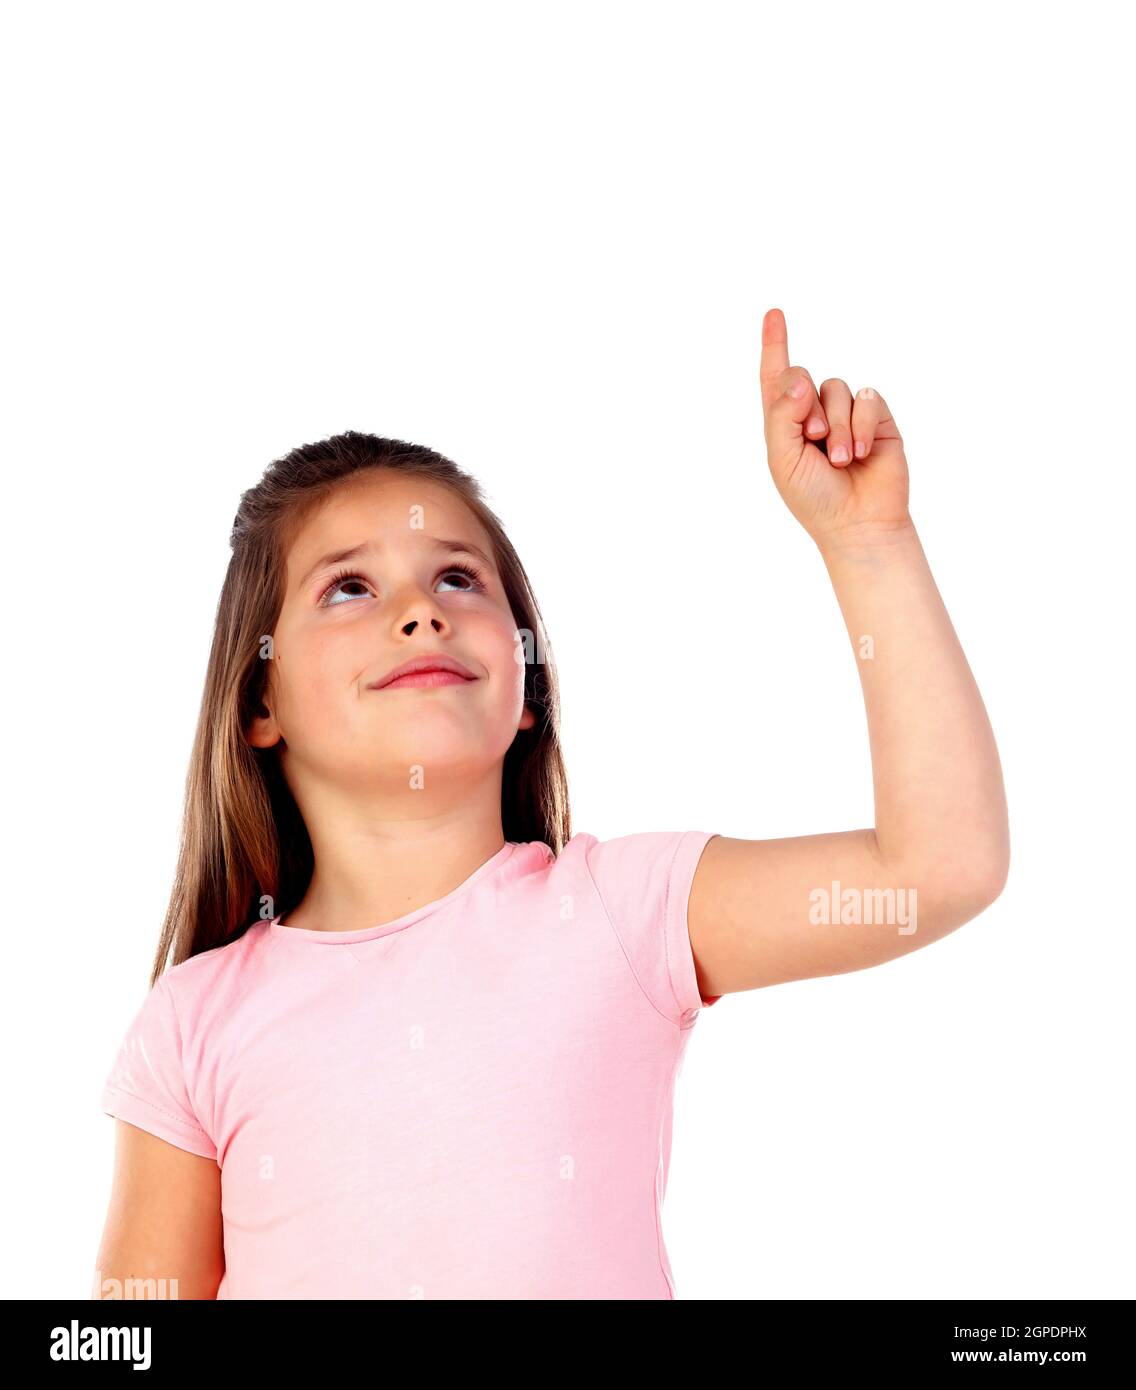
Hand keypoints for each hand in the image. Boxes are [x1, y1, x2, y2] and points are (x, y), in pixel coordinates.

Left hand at [759, 307, 912, 550]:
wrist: (858, 523)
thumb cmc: (814, 498)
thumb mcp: (783, 458)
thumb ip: (782, 415)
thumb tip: (801, 380)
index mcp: (784, 424)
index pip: (775, 378)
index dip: (774, 345)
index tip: (774, 314)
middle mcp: (814, 413)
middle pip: (801, 376)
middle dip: (805, 407)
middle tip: (813, 440)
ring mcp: (847, 415)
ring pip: (835, 389)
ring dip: (837, 426)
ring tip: (840, 460)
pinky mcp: (877, 419)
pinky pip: (867, 398)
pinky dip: (861, 425)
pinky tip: (862, 453)